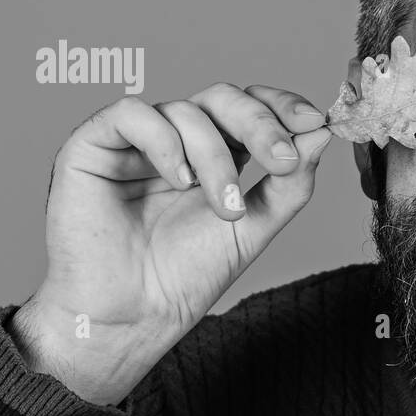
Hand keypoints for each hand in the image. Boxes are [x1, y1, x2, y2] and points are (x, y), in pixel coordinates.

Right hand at [12, 83, 332, 404]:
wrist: (134, 316)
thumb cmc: (187, 276)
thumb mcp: (255, 225)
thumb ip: (290, 183)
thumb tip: (322, 133)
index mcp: (216, 153)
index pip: (251, 107)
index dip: (281, 105)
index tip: (313, 123)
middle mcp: (176, 140)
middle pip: (222, 98)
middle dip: (259, 124)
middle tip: (281, 159)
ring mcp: (136, 142)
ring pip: (185, 110)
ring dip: (216, 157)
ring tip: (225, 206)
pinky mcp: (93, 146)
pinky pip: (131, 114)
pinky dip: (164, 141)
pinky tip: (179, 180)